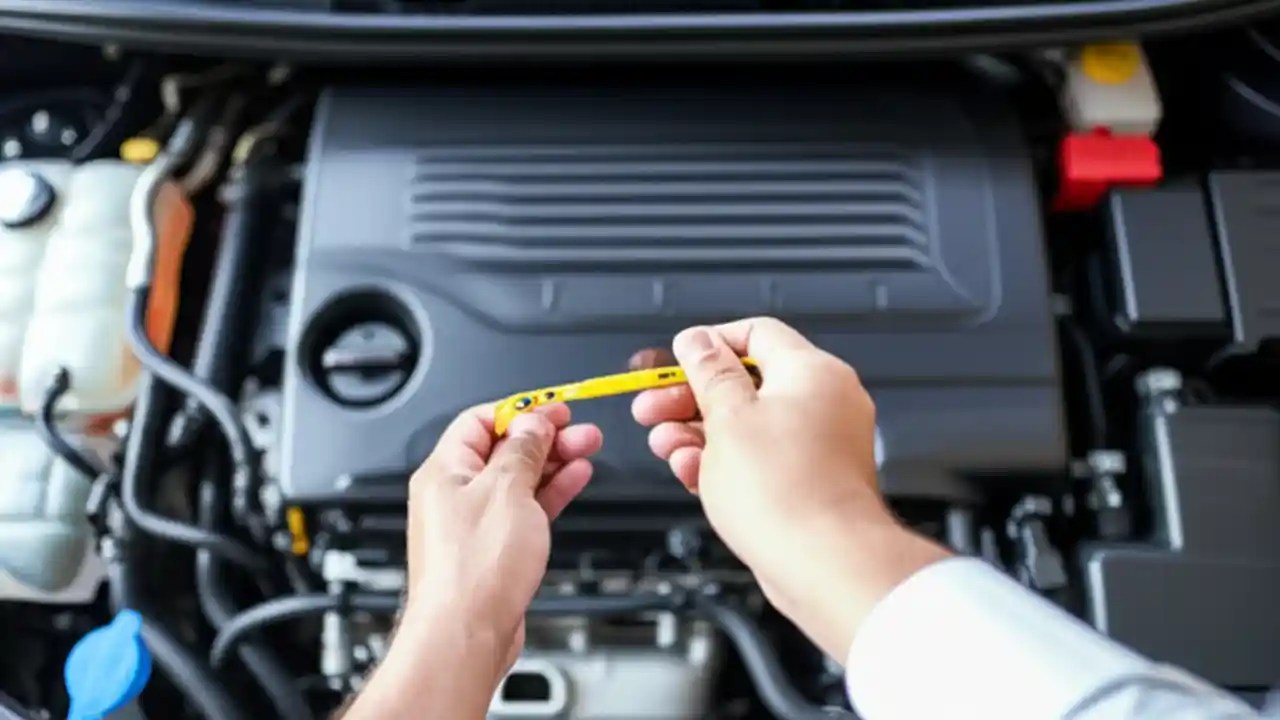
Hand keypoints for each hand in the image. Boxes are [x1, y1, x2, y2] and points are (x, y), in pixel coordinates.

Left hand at [344, 404, 601, 719]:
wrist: (466, 634)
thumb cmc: (473, 570)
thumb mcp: (507, 490)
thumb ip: (523, 451)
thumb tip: (534, 423)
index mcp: (444, 470)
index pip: (481, 420)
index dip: (521, 411)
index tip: (556, 409)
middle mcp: (453, 494)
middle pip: (504, 449)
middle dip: (546, 436)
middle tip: (581, 430)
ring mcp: (473, 523)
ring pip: (518, 479)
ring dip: (553, 462)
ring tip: (587, 450)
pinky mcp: (493, 549)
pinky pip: (524, 508)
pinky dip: (549, 493)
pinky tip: (573, 481)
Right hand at [632, 318, 947, 660]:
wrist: (826, 564)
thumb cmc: (786, 493)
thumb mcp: (727, 417)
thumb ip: (708, 372)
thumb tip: (697, 341)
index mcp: (812, 372)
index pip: (756, 334)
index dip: (709, 344)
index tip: (674, 363)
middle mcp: (825, 402)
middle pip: (745, 381)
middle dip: (690, 397)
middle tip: (651, 409)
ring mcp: (821, 444)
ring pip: (748, 424)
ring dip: (699, 434)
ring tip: (667, 448)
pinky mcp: (811, 481)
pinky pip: (762, 459)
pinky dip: (726, 462)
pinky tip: (695, 474)